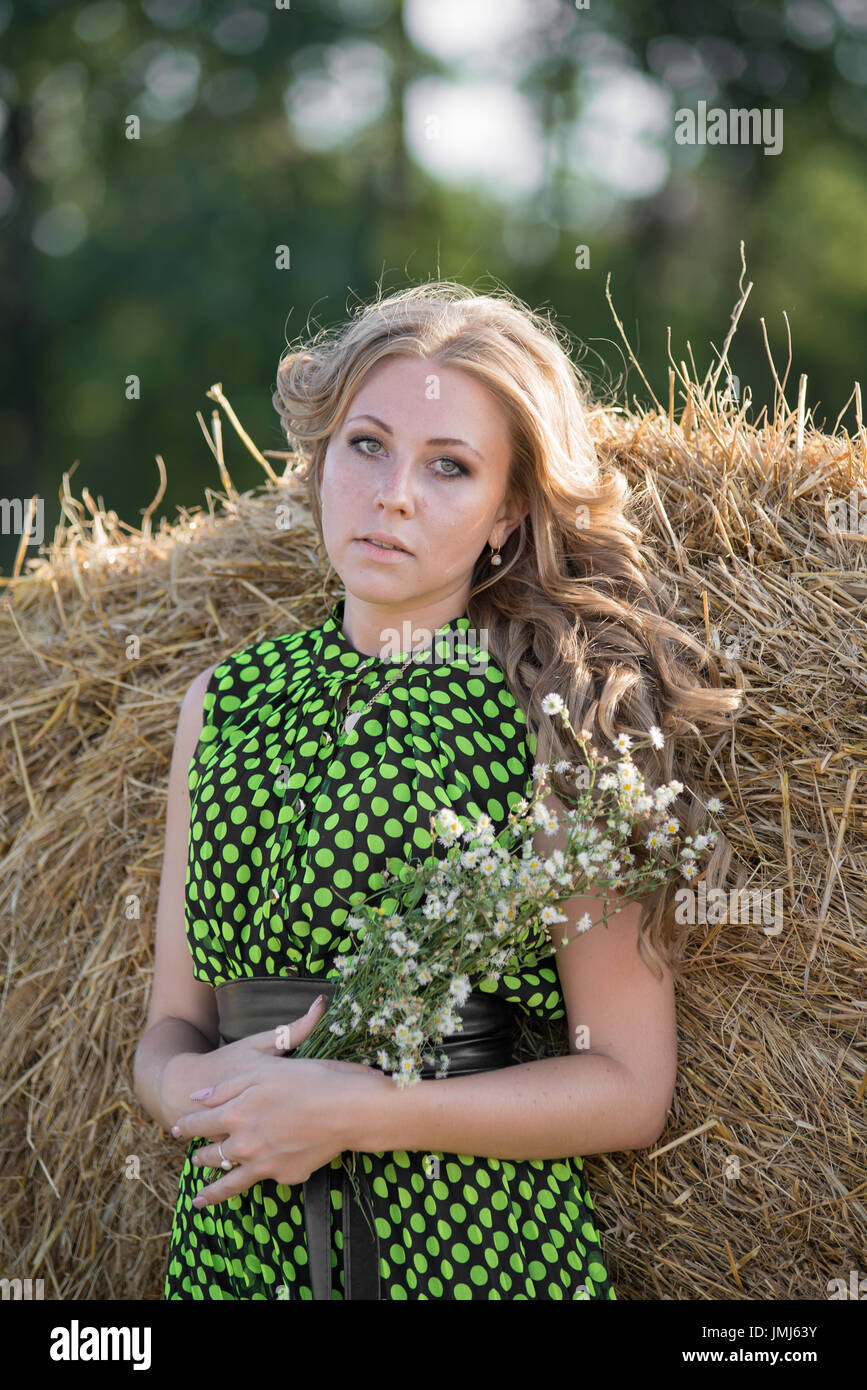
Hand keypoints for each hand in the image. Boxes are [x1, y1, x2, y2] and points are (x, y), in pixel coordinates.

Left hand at [170, 1005, 389, 1208]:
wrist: (346, 1110)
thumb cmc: (307, 1080)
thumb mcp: (262, 1071)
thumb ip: (226, 1088)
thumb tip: (197, 1098)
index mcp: (235, 1114)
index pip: (198, 1124)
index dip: (184, 1127)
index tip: (174, 1130)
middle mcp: (244, 1144)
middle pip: (211, 1155)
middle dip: (199, 1156)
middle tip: (193, 1159)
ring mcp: (264, 1165)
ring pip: (229, 1182)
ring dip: (211, 1191)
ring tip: (198, 1199)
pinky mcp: (285, 1177)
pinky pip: (266, 1179)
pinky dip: (258, 1179)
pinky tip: (256, 1182)